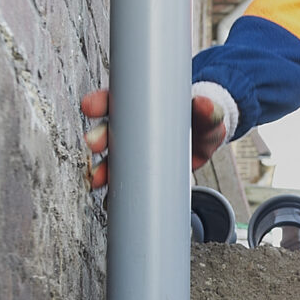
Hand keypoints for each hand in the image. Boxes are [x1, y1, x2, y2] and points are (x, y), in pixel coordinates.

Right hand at [80, 89, 227, 189]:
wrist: (207, 142)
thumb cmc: (203, 122)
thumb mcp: (209, 114)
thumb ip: (209, 109)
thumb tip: (203, 104)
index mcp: (144, 105)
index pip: (117, 99)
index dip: (100, 102)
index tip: (90, 106)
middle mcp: (134, 127)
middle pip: (109, 129)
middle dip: (99, 136)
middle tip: (95, 143)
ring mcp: (136, 151)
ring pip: (112, 158)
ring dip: (101, 169)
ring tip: (98, 179)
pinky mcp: (142, 171)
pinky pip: (124, 181)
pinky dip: (116, 191)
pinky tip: (111, 200)